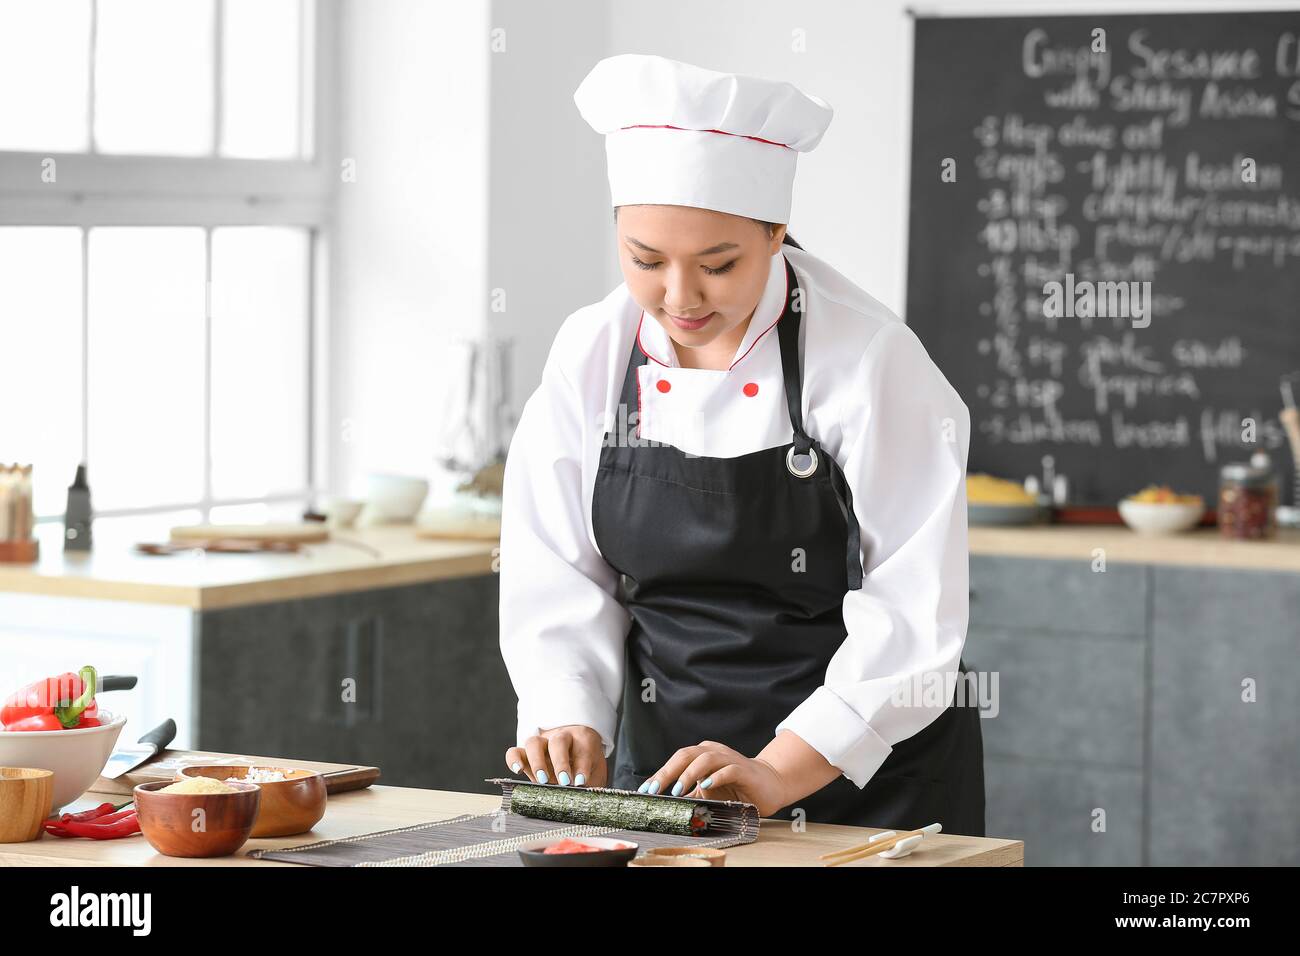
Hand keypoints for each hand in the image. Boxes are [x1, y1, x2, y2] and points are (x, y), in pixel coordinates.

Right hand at [505, 725, 606, 787]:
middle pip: (558, 742)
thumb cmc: (587, 767)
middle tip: (564, 782)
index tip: (580, 781)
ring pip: (535, 743)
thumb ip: (592, 784)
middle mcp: (561, 739)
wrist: (577, 757)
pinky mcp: (526, 754)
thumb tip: (588, 799)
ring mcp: (542, 745)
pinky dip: (513, 759)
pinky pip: (515, 751)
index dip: (582, 765)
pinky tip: (517, 770)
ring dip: (537, 762)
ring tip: (542, 781)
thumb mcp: (595, 774)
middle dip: (560, 763)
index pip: (582, 749)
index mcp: (582, 741)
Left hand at [639, 740, 789, 816]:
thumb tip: (665, 804)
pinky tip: (705, 786)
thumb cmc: (735, 788)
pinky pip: (728, 769)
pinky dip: (716, 777)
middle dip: (668, 772)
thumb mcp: (708, 793)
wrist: (769, 785)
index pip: (677, 760)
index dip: (660, 774)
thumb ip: (690, 795)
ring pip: (705, 758)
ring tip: (677, 790)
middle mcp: (713, 752)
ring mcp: (729, 759)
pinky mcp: (743, 770)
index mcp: (702, 754)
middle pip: (686, 755)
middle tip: (654, 789)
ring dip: (689, 774)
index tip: (644, 790)